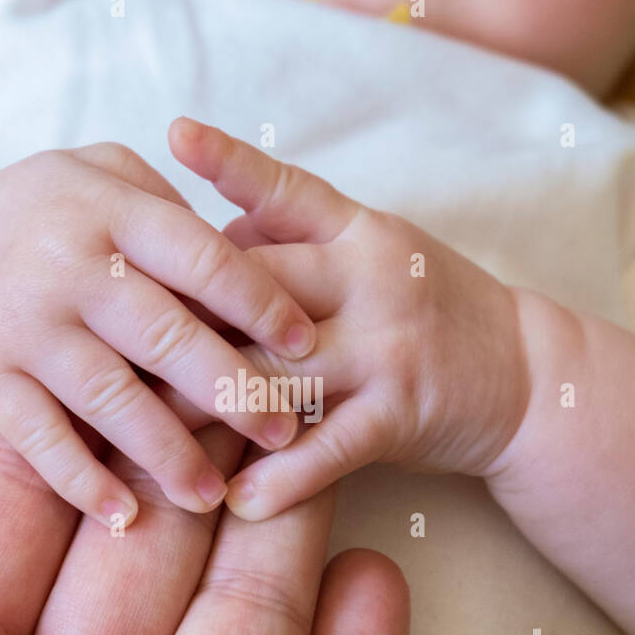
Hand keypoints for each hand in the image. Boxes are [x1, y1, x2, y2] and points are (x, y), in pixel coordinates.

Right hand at [0, 143, 316, 526]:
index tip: (306, 345)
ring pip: (108, 400)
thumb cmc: (48, 212)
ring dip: (166, 454)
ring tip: (212, 494)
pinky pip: (39, 439)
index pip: (201, 259)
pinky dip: (81, 483)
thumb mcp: (104, 173)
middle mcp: (63, 267)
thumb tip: (260, 274)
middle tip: (283, 432)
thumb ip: (174, 211)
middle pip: (164, 338)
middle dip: (232, 392)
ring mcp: (21, 327)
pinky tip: (125, 517)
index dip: (260, 304)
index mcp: (107, 210)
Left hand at [167, 118, 531, 520]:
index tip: (174, 134)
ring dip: (209, 406)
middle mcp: (372, 280)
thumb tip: (211, 226)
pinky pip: (328, 450)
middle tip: (109, 331)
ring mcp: (387, 348)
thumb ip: (295, 238)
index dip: (231, 163)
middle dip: (184, 314)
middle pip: (261, 288)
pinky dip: (279, 479)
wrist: (524, 372)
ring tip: (145, 434)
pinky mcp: (402, 415)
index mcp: (361, 232)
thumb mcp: (372, 252)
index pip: (289, 191)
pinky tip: (234, 500)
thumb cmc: (427, 305)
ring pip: (280, 372)